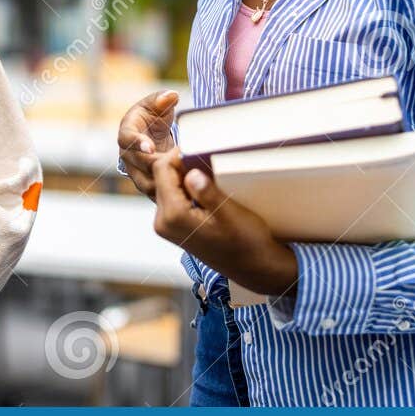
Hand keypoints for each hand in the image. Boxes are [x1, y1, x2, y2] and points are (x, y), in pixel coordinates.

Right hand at [117, 90, 180, 199]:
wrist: (152, 133)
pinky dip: (171, 194)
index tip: (150, 148)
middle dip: (158, 167)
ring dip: (166, 184)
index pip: (127, 139)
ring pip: (148, 184)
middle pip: (139, 166)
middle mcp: (127, 155)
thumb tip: (171, 96)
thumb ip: (162, 99)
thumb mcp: (157, 104)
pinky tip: (188, 192)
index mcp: (126, 133)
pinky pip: (158, 194)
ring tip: (185, 179)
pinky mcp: (148, 185)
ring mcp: (136, 172)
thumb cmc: (153, 115)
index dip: (138, 144)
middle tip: (177, 165)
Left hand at [150, 150, 298, 297]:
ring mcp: (166, 226)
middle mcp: (162, 222)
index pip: (162, 170)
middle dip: (181, 164)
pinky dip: (186, 187)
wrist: (253, 267)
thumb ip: (208, 193)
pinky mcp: (173, 227)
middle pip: (161, 177)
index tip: (198, 148)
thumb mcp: (230, 214)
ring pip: (167, 185)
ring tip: (208, 171)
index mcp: (173, 216)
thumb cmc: (246, 242)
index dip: (178, 154)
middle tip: (205, 157)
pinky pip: (173, 197)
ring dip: (184, 175)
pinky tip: (206, 187)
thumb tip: (190, 173)